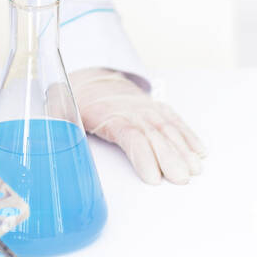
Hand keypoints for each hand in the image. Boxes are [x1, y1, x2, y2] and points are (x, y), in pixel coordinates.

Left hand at [70, 66, 207, 184]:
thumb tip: (57, 148)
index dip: (143, 156)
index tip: (153, 177)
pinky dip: (188, 135)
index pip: (131, 135)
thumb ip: (60, 128)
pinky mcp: (156, 109)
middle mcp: (132, 110)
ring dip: (184, 149)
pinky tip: (199, 151)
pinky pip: (175, 120)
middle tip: (181, 179)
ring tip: (195, 170)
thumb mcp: (61, 109)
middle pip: (155, 134)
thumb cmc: (77, 98)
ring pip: (169, 128)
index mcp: (108, 113)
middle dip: (171, 157)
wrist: (91, 76)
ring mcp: (147, 108)